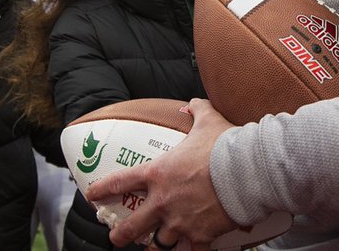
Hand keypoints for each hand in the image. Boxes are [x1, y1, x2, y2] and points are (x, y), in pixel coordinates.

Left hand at [85, 99, 237, 249]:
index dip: (102, 190)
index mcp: (158, 173)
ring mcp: (180, 221)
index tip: (91, 195)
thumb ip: (197, 111)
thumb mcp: (208, 121)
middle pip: (132, 226)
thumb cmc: (224, 146)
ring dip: (155, 246)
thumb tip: (193, 103)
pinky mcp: (201, 235)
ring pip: (159, 244)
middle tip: (116, 237)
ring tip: (153, 248)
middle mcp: (163, 201)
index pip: (121, 182)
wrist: (247, 171)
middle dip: (120, 235)